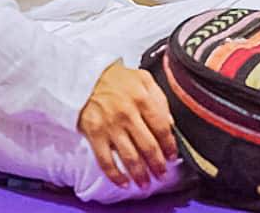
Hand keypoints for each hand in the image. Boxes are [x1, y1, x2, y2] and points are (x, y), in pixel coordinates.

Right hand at [77, 62, 177, 188]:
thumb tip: (170, 123)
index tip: (173, 156)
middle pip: (148, 146)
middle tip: (162, 175)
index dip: (170, 145)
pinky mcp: (94, 134)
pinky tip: (123, 182)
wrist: (86, 76)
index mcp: (143, 99)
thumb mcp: (144, 80)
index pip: (162, 128)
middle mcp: (128, 114)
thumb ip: (160, 99)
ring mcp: (110, 126)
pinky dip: (115, 175)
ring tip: (146, 183)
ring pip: (130, 157)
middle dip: (158, 165)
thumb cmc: (117, 79)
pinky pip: (106, 161)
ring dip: (140, 174)